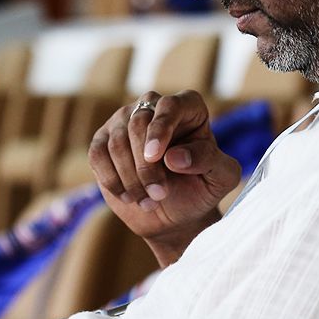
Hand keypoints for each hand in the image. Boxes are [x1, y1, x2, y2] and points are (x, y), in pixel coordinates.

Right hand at [89, 90, 239, 265]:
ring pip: (117, 142)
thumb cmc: (201, 189)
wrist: (176, 213)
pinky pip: (98, 154)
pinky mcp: (103, 141)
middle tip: (160, 194)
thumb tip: (173, 156)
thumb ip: (208, 160)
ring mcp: (124, 121)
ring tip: (149, 202)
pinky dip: (112, 179)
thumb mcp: (220, 177)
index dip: (160, 128)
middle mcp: (153, 106)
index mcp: (188, 107)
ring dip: (131, 178)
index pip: (170, 106)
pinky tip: (129, 197)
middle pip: (138, 123)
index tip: (156, 156)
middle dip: (146, 165)